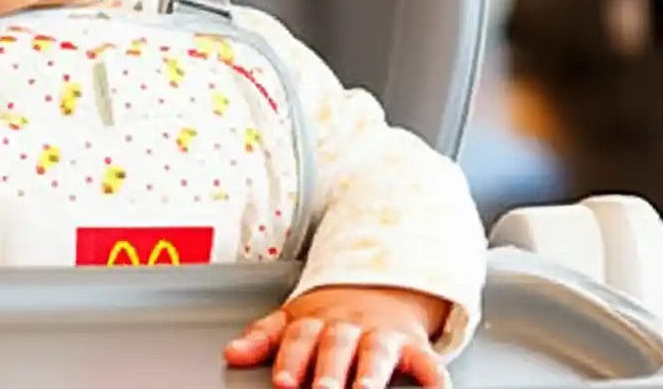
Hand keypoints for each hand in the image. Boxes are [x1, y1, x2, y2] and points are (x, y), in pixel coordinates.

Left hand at [224, 286, 451, 387]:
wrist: (381, 286)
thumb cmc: (331, 314)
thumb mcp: (293, 319)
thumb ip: (264, 338)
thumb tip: (232, 354)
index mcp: (316, 321)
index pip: (300, 337)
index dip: (291, 359)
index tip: (283, 381)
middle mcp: (349, 327)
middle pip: (336, 346)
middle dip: (329, 371)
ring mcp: (382, 335)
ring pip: (376, 353)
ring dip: (371, 373)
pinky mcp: (414, 346)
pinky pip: (428, 362)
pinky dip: (433, 377)